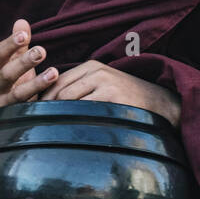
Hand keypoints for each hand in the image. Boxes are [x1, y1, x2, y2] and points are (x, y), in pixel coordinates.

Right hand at [0, 19, 57, 106]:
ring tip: (54, 72)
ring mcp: (4, 103)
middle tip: (42, 51)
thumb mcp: (17, 59)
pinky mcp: (16, 117)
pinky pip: (29, 111)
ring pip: (18, 94)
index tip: (25, 34)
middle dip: (23, 63)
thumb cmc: (16, 79)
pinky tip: (58, 96)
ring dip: (36, 83)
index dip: (11, 44)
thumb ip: (20, 41)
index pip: (0, 54)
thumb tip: (22, 21)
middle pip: (6, 74)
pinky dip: (43, 103)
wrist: (13, 111)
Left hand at [39, 61, 181, 125]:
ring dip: (60, 116)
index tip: (38, 114)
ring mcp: (105, 83)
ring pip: (68, 101)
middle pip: (60, 91)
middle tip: (42, 126)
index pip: (58, 81)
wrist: (160, 102)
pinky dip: (75, 121)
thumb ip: (82, 88)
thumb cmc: (129, 98)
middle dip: (49, 109)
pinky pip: (84, 110)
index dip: (45, 99)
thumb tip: (49, 105)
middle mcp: (97, 71)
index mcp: (92, 66)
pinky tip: (73, 132)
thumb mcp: (105, 84)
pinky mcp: (112, 96)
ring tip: (54, 130)